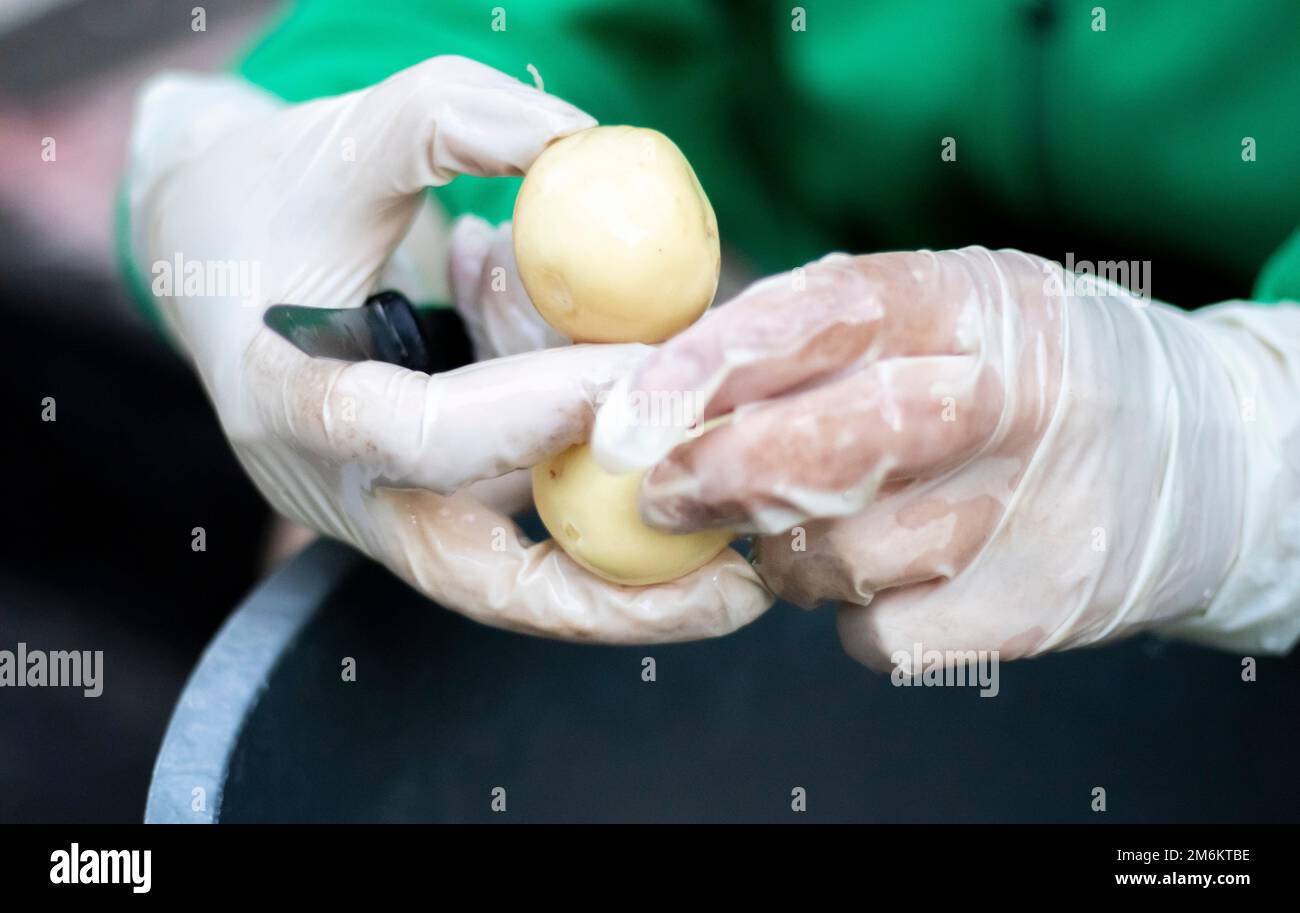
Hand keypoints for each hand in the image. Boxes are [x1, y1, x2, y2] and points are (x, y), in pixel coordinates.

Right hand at [126, 57, 770, 642]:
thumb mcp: (345, 132)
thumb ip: (448, 119)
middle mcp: (332, 487)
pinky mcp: (424, 509)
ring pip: (521, 565)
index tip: (642, 367)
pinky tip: (646, 423)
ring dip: (628, 538)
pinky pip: (528, 526)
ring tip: (703, 465)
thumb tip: (581, 140)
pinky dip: (599, 493)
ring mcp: (379, 513)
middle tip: (742, 585)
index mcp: (287, 401)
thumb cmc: (276, 190)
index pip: (421, 436)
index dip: (539, 410)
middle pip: (479, 581)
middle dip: (616, 600)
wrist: (217, 257)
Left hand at [594, 247, 1277, 664]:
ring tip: (826, 521)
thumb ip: (821, 333)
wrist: (1197, 456)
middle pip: (832, 447)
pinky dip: (852, 615)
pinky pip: (879, 635)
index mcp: (976, 300)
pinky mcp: (1040, 609)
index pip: (828, 314)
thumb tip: (663, 384)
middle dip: (719, 477)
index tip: (626, 413)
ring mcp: (1035, 510)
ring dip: (793, 552)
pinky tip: (890, 574)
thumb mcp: (945, 310)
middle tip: (662, 495)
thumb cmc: (1021, 374)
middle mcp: (1017, 398)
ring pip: (841, 556)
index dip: (713, 363)